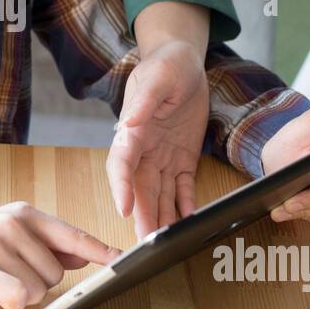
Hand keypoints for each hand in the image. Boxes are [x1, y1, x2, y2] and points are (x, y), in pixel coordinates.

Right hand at [0, 202, 121, 308]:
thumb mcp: (6, 236)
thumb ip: (44, 245)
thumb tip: (82, 256)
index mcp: (23, 213)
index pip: (72, 234)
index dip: (99, 251)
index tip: (122, 261)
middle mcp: (12, 223)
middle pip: (57, 272)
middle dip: (36, 282)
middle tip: (6, 273)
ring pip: (39, 289)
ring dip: (20, 295)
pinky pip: (18, 298)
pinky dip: (9, 304)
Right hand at [106, 39, 208, 240]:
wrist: (184, 63)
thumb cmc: (166, 65)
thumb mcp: (157, 77)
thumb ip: (144, 100)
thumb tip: (128, 124)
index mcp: (133, 131)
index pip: (122, 163)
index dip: (121, 187)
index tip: (123, 208)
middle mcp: (144, 149)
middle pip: (140, 188)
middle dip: (142, 215)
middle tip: (145, 243)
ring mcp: (162, 157)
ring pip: (160, 194)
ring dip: (161, 218)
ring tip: (165, 245)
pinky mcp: (182, 159)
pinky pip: (183, 187)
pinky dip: (185, 205)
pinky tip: (188, 223)